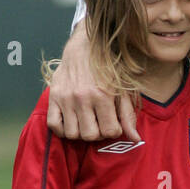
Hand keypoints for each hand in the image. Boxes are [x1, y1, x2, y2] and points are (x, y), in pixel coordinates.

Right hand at [46, 27, 139, 142]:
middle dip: (97, 133)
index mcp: (103, 95)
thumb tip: (135, 139)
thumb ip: (128, 115)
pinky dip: (62, 129)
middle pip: (90, 135)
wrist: (83, 49)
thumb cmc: (106, 70)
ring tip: (86, 122)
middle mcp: (83, 98)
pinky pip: (54, 125)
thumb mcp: (121, 90)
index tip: (112, 122)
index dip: (113, 130)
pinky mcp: (53, 97)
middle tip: (98, 123)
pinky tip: (71, 122)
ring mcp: (66, 98)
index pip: (109, 131)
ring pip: (72, 134)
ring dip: (80, 132)